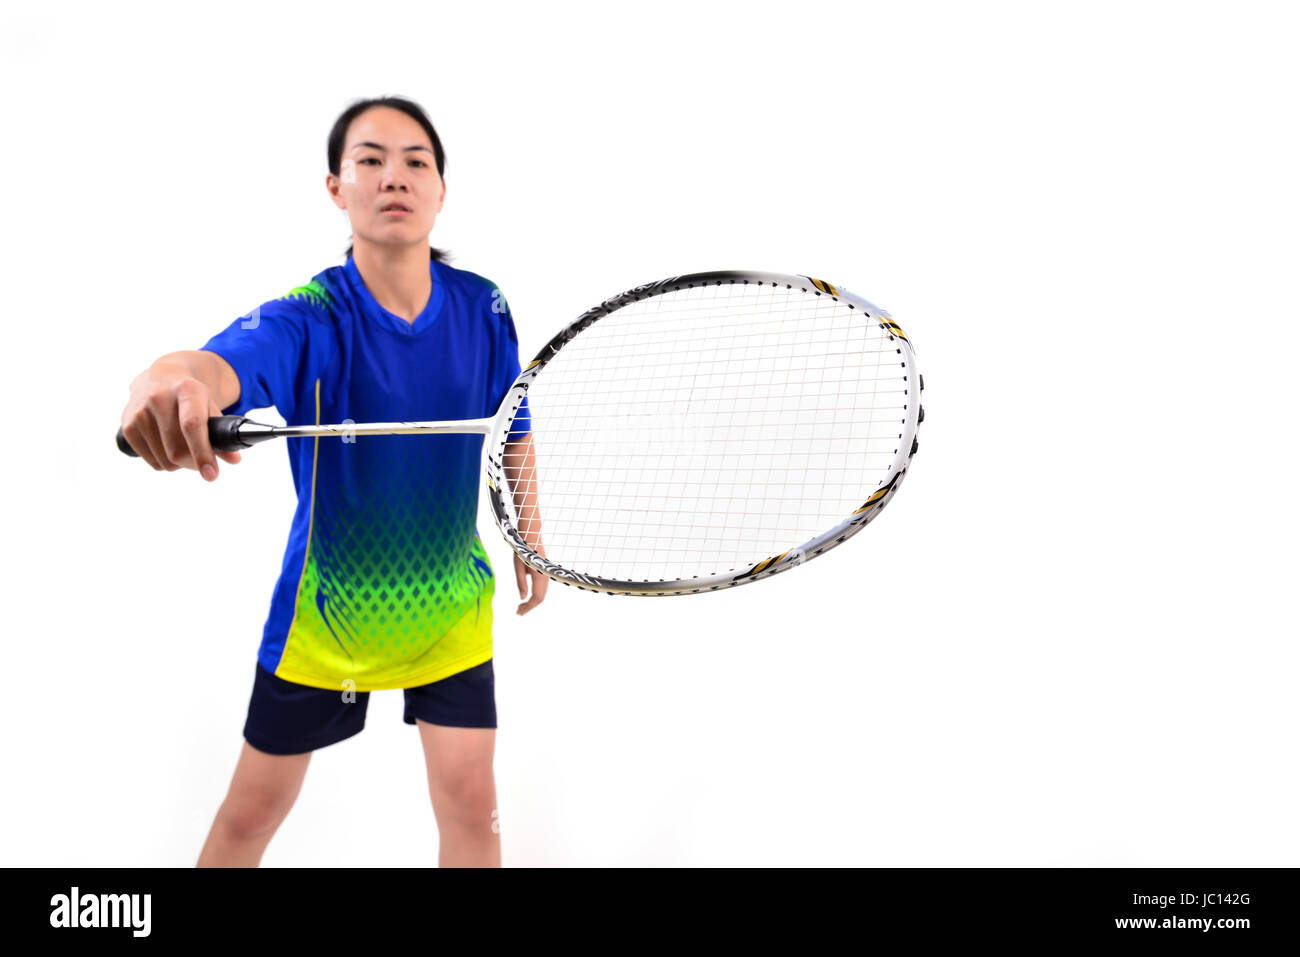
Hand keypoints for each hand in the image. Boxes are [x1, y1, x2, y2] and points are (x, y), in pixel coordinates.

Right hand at [120, 362, 242, 478]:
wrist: (159, 378)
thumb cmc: (190, 397)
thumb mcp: (209, 406)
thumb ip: (222, 433)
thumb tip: (234, 459)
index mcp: (187, 390)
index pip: (192, 425)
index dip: (202, 453)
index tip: (211, 475)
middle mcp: (159, 398)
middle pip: (177, 450)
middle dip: (194, 463)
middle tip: (202, 461)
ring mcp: (140, 412)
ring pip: (164, 460)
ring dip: (178, 464)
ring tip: (183, 448)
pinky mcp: (127, 425)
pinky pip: (151, 461)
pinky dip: (164, 462)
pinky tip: (167, 446)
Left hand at [514, 552, 547, 614]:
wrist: (532, 537)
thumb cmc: (523, 550)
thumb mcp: (518, 566)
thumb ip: (521, 582)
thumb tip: (522, 598)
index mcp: (539, 575)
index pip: (537, 597)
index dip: (528, 607)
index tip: (518, 612)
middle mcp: (546, 577)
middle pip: (540, 598)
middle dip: (529, 607)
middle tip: (518, 612)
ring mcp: (547, 575)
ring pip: (542, 594)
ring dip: (532, 602)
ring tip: (520, 606)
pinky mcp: (545, 574)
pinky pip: (542, 590)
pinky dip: (535, 596)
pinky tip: (526, 598)